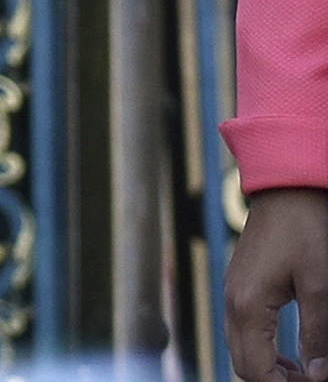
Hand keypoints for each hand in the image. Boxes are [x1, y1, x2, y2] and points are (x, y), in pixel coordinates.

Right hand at [229, 186, 327, 380]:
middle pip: (243, 363)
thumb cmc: (306, 231)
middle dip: (275, 380)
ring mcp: (232, 292)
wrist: (286, 188)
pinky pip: (242, 328)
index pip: (255, 369)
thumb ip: (318, 334)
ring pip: (240, 347)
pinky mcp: (239, 284)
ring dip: (269, 365)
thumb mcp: (320, 286)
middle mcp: (232, 302)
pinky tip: (288, 346)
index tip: (316, 381)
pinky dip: (262, 346)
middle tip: (313, 378)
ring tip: (304, 369)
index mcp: (248, 307)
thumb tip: (317, 373)